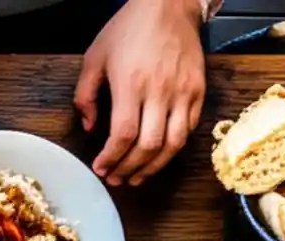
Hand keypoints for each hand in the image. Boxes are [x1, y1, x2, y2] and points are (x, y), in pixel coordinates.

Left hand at [77, 0, 205, 185]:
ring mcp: (184, 92)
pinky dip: (173, 148)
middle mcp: (161, 90)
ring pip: (173, 143)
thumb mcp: (94, 57)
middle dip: (130, 169)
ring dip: (154, 167)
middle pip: (149, 145)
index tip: (100, 168)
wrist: (168, 5)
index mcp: (131, 84)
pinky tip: (158, 155)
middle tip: (116, 179)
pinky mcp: (199, 90)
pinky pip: (190, 129)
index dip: (111, 158)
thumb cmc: (129, 29)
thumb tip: (89, 127)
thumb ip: (85, 96)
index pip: (124, 134)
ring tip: (136, 177)